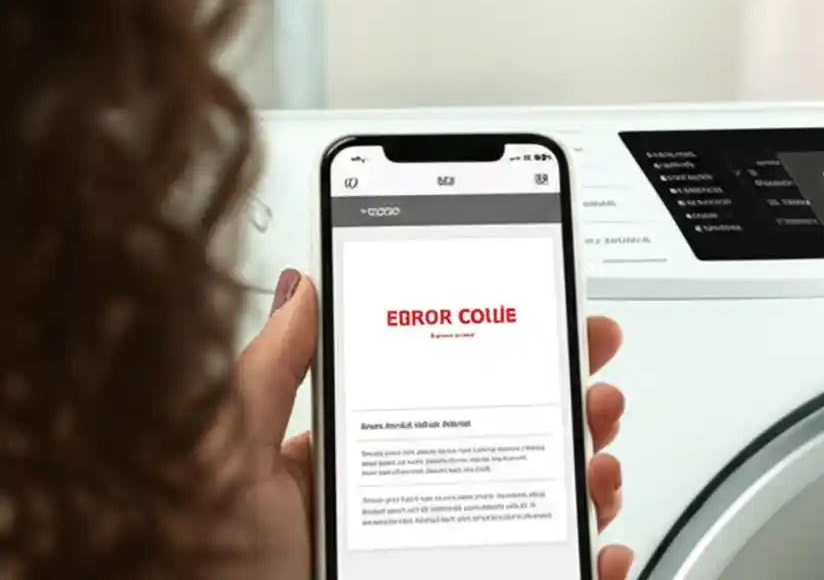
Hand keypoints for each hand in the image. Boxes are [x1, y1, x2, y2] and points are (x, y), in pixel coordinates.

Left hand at [222, 270, 633, 578]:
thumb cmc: (206, 569)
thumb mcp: (228, 456)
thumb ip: (271, 373)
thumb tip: (304, 287)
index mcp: (352, 458)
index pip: (448, 389)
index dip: (511, 352)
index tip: (554, 319)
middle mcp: (402, 503)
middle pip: (506, 441)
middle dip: (566, 402)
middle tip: (594, 381)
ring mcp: (436, 548)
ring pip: (532, 505)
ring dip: (583, 472)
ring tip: (596, 453)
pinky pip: (538, 570)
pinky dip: (585, 559)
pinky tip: (602, 542)